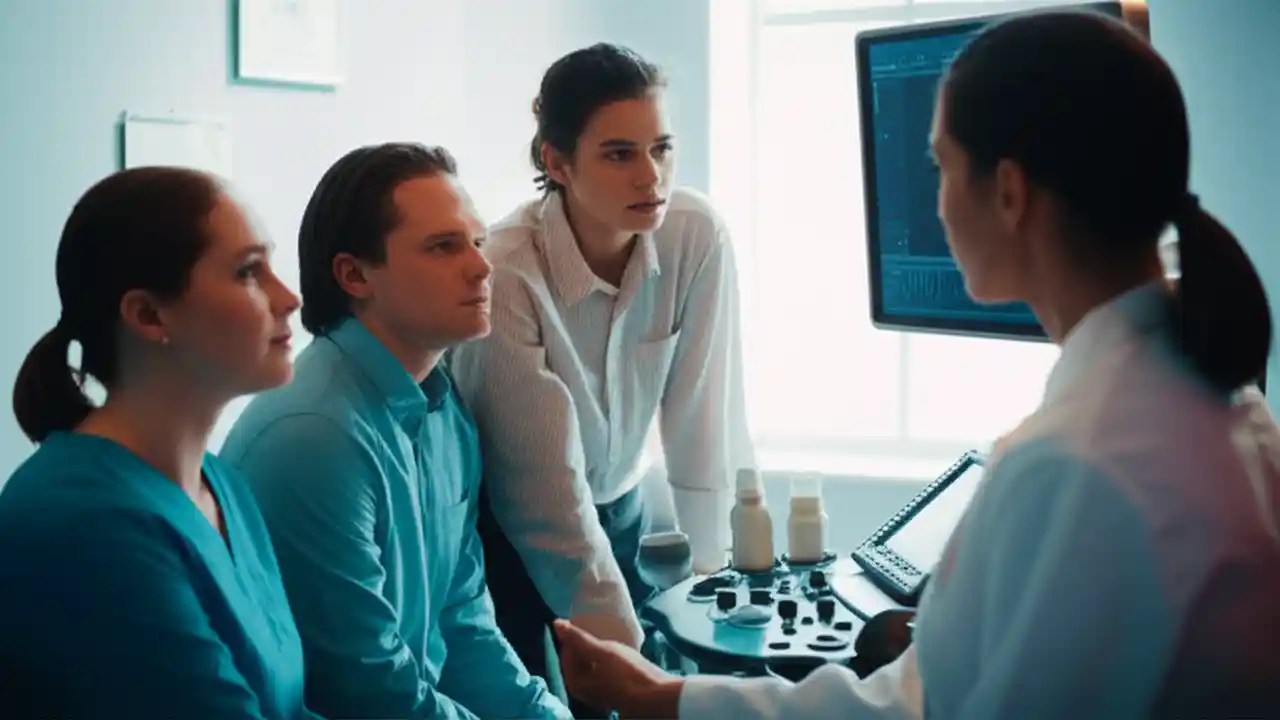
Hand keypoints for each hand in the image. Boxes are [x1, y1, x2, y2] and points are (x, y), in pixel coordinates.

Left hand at [553, 619, 683, 717]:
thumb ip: (578, 638)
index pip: (566, 653)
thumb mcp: (601, 651)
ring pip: (592, 667)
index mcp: (575, 683)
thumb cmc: (626, 673)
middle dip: (584, 644)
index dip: (573, 636)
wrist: (655, 696)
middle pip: (578, 661)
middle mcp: (583, 692)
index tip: (583, 621)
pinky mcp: (614, 693)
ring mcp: (599, 694)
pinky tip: (617, 653)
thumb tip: (555, 624)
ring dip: (596, 652)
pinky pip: (603, 672)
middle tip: (596, 627)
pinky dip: (606, 661)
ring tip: (607, 636)